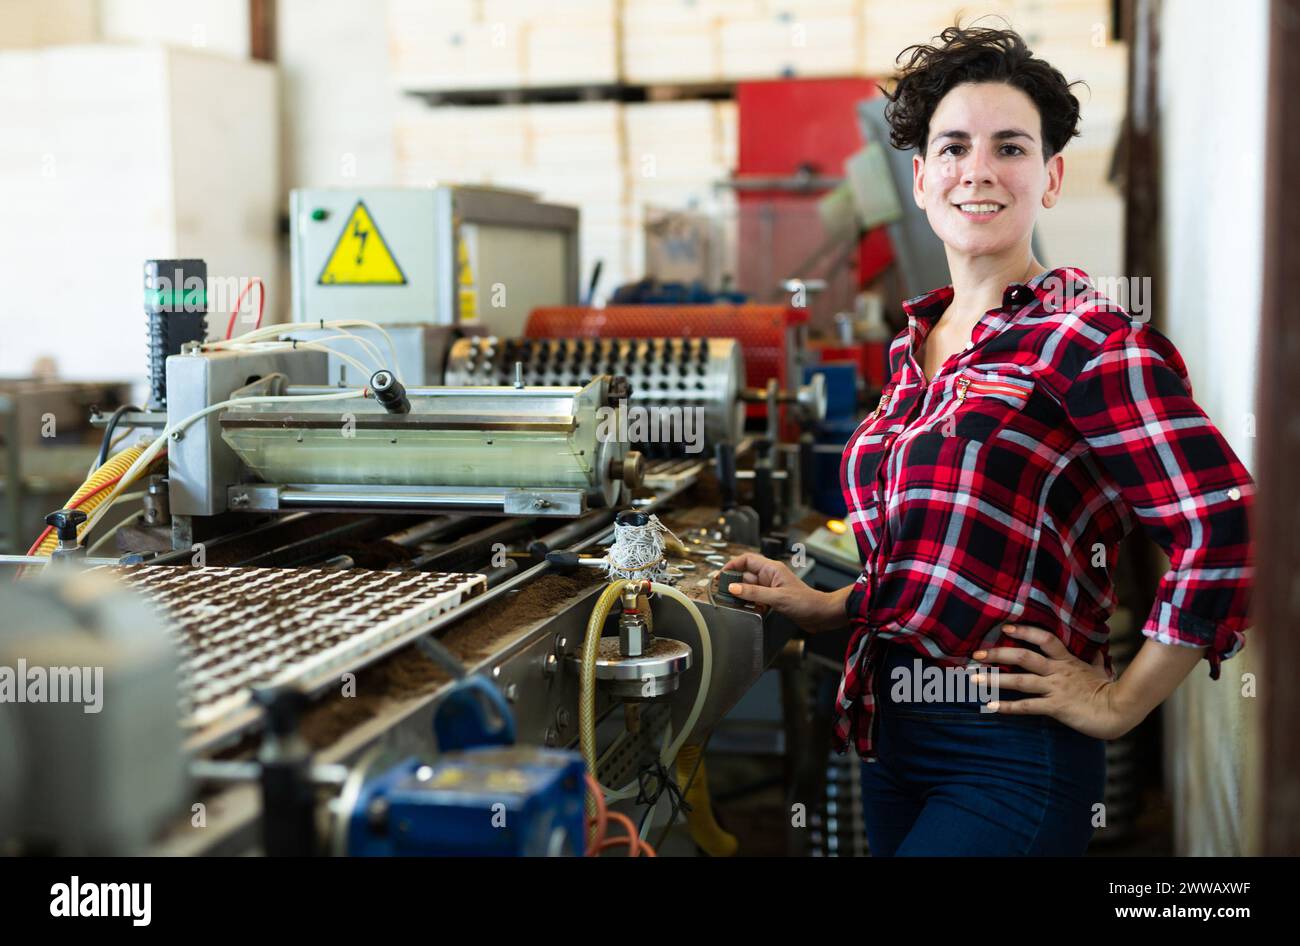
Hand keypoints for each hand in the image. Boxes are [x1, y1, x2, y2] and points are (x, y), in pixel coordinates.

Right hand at [719, 553, 848, 632]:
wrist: (822, 614)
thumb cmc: (805, 602)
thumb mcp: (777, 598)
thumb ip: (753, 593)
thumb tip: (732, 588)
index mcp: (771, 569)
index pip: (747, 560)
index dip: (732, 565)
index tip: (721, 575)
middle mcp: (770, 576)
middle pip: (745, 575)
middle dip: (734, 582)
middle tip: (721, 592)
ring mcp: (771, 588)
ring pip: (750, 588)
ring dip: (741, 594)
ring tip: (731, 602)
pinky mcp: (774, 599)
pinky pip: (756, 598)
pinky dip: (750, 603)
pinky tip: (746, 609)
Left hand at [970, 623, 1137, 739]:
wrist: (1120, 711)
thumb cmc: (1111, 691)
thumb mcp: (1102, 671)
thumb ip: (1096, 662)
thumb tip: (1099, 653)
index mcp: (1067, 660)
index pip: (1044, 638)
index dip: (1025, 631)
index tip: (1006, 628)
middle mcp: (1057, 671)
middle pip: (1024, 656)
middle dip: (998, 654)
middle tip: (976, 654)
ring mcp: (1055, 688)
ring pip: (1020, 680)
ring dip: (994, 679)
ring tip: (973, 679)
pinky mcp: (1055, 707)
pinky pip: (1027, 706)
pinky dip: (1007, 707)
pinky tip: (990, 707)